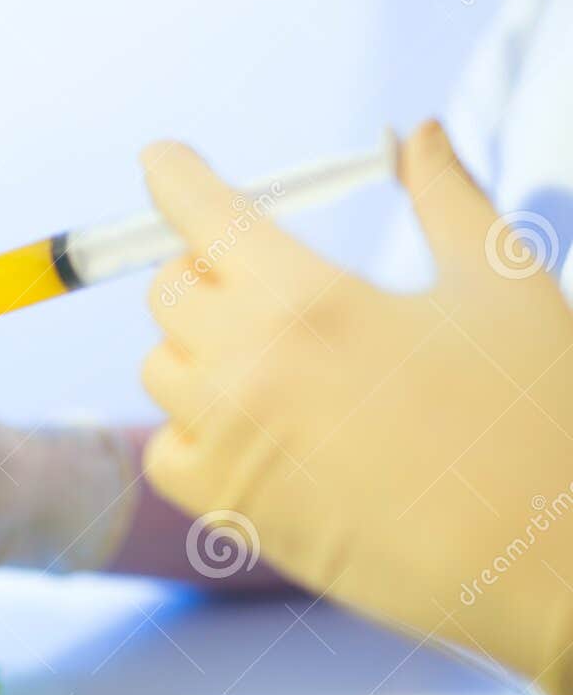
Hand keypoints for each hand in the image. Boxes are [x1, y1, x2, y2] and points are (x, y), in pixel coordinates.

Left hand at [140, 121, 572, 694]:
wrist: (547, 561)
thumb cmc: (536, 417)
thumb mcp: (501, 284)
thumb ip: (445, 197)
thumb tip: (414, 133)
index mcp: (307, 298)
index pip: (203, 214)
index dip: (175, 176)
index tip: (162, 159)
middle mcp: (248, 366)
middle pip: (169, 288)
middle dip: (205, 269)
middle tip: (259, 279)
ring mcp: (229, 442)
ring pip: (161, 368)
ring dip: (198, 351)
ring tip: (273, 361)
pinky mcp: (228, 509)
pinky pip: (165, 450)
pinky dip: (192, 432)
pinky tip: (253, 431)